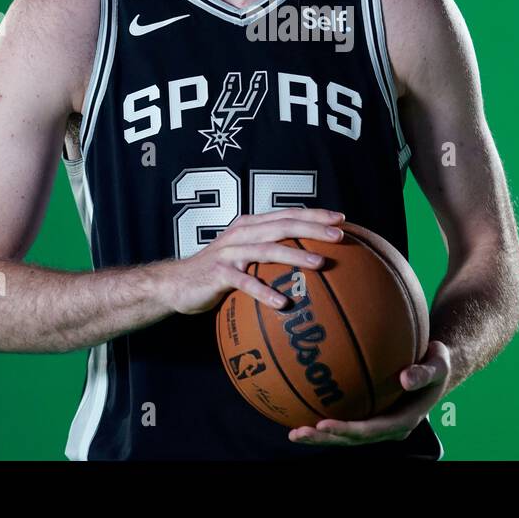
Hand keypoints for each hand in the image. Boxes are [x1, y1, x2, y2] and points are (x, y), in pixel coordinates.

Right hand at [161, 208, 345, 315]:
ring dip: (295, 255)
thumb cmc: (218, 271)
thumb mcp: (244, 254)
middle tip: (340, 236)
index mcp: (251, 225)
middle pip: (282, 226)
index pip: (287, 214)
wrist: (176, 284)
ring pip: (267, 249)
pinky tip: (282, 303)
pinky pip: (245, 283)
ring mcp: (230, 253)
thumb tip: (308, 258)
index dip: (315, 214)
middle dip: (313, 228)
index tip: (342, 218)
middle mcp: (242, 234)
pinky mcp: (219, 274)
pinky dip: (264, 292)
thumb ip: (269, 250)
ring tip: (321, 263)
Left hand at [288, 340, 451, 445]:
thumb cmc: (437, 363)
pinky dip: (324, 418)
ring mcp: (378, 423)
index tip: (323, 424)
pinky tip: (302, 409)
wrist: (436, 366)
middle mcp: (387, 427)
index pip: (370, 431)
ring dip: (320, 435)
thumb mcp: (439, 364)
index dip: (346, 430)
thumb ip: (425, 372)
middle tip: (298, 432)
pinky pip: (345, 418)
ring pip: (346, 435)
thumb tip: (405, 378)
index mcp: (403, 421)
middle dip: (324, 438)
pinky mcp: (371, 414)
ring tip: (293, 432)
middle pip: (352, 439)